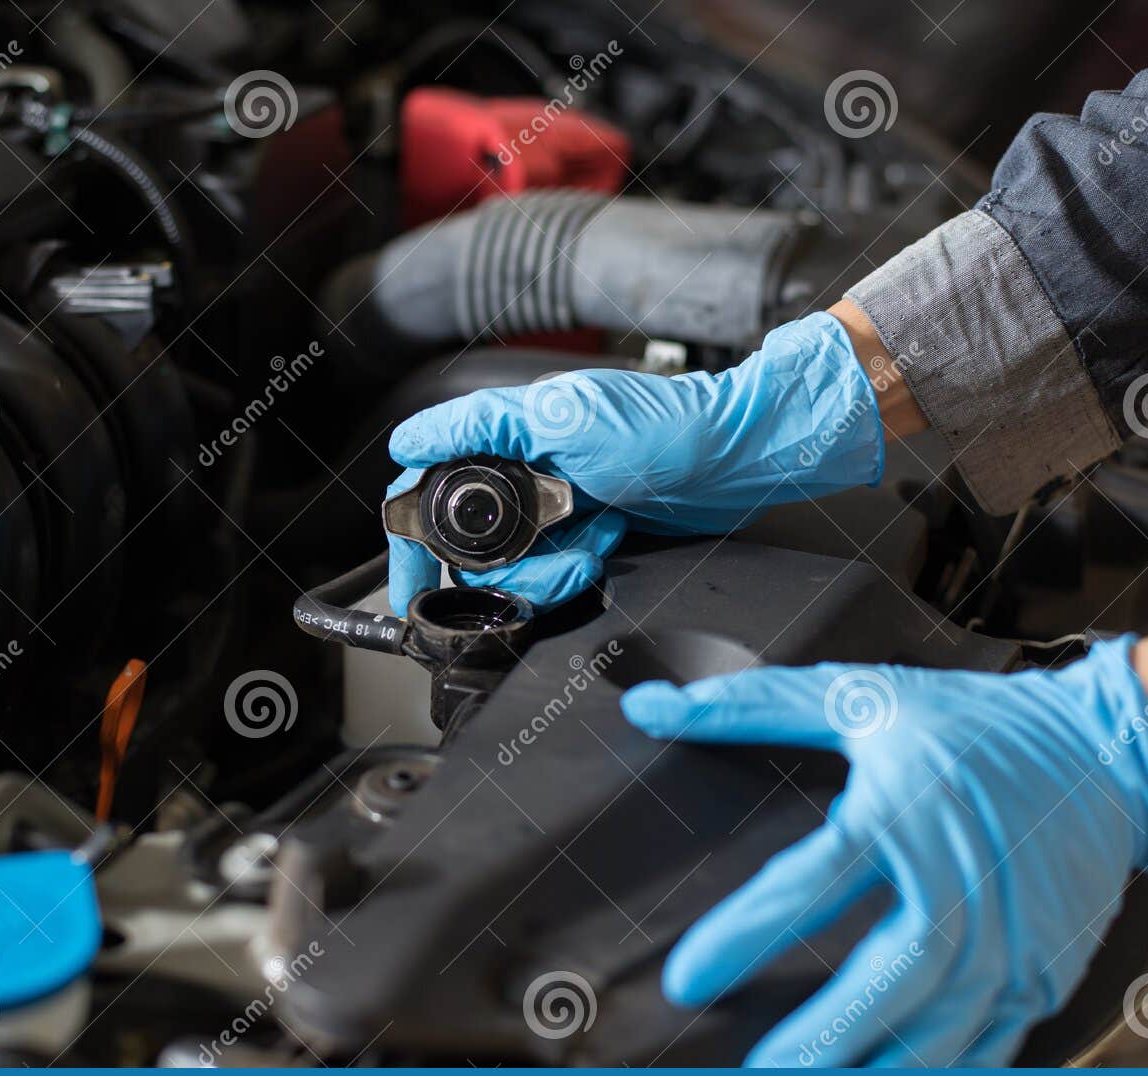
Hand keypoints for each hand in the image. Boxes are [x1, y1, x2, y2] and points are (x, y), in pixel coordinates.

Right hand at [385, 311, 884, 613]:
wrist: (738, 461)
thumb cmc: (667, 427)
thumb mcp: (564, 419)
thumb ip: (481, 427)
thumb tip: (409, 442)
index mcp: (502, 434)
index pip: (424, 486)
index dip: (411, 539)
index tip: (409, 584)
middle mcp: (519, 470)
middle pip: (465, 547)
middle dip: (503, 569)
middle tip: (546, 562)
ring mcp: (548, 506)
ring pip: (508, 571)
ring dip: (547, 571)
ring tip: (591, 546)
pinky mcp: (578, 535)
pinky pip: (548, 576)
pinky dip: (573, 572)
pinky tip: (605, 546)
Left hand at [620, 637, 1147, 1066]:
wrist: (1103, 753)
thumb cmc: (967, 726)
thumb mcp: (857, 696)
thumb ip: (750, 706)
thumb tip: (650, 706)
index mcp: (906, 814)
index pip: (810, 885)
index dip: (743, 936)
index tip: (685, 981)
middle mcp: (963, 883)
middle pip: (894, 976)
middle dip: (826, 1034)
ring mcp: (1011, 937)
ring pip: (947, 1028)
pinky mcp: (1041, 975)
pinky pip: (990, 1048)